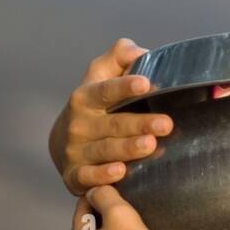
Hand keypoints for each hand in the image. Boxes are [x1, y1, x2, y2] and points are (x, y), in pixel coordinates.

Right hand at [49, 37, 173, 194]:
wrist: (62, 143)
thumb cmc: (94, 105)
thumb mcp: (100, 76)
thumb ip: (119, 58)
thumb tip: (141, 52)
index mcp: (86, 97)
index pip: (106, 90)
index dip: (124, 86)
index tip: (145, 83)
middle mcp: (79, 124)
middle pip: (112, 124)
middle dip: (139, 124)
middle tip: (166, 124)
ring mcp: (76, 151)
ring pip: (105, 150)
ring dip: (127, 148)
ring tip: (150, 145)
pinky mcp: (74, 176)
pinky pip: (88, 177)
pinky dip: (102, 176)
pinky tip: (120, 172)